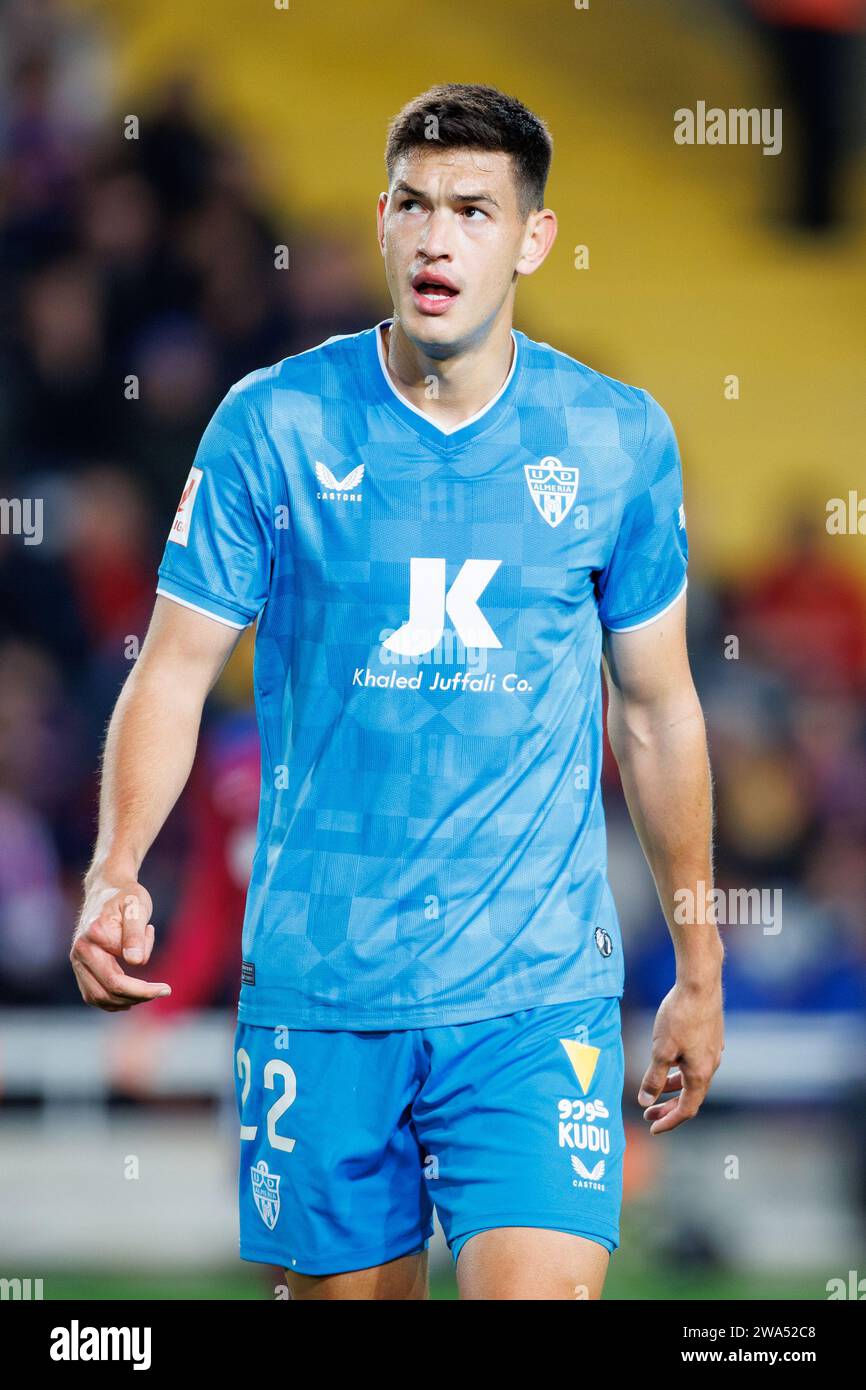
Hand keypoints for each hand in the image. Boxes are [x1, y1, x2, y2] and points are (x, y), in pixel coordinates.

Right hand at [70, 881, 170, 1011]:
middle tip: (163, 990)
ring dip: (124, 1002)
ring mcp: (78, 960)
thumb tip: (136, 962)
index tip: (167, 988)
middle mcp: (80, 951)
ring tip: (149, 991)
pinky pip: (92, 993)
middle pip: (105, 992)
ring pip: (96, 997)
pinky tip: (132, 996)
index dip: (143, 989)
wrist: (108, 888)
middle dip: (136, 997)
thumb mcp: (137, 907)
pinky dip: (112, 1000)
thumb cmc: (127, 896)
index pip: (116, 979)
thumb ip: (135, 934)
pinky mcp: (81, 965)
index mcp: (94, 938)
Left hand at [637, 975, 723, 1133]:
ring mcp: (713, 1050)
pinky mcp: (711, 1036)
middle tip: (648, 1114)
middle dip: (668, 1108)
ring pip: (692, 1078)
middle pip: (690, 1096)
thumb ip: (653, 1078)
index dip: (669, 1121)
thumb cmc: (680, 1016)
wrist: (700, 983)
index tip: (652, 1128)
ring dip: (673, 1088)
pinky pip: (694, 1063)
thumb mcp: (661, 1049)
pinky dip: (679, 1071)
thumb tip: (645, 1102)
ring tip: (654, 1092)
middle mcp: (711, 1065)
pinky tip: (668, 1063)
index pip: (687, 1109)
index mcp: (700, 1073)